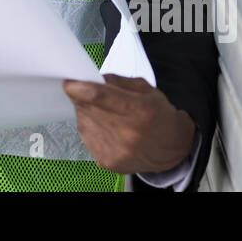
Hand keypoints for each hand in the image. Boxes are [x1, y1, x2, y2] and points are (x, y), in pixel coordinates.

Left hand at [62, 75, 195, 173]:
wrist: (172, 150)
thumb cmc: (159, 116)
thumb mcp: (147, 89)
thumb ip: (118, 81)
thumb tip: (91, 78)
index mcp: (139, 110)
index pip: (98, 97)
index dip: (79, 88)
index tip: (69, 82)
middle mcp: (126, 133)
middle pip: (88, 108)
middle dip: (83, 97)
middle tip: (89, 93)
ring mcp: (115, 151)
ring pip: (84, 122)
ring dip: (88, 113)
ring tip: (106, 114)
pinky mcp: (106, 162)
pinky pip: (86, 137)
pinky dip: (91, 129)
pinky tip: (106, 128)